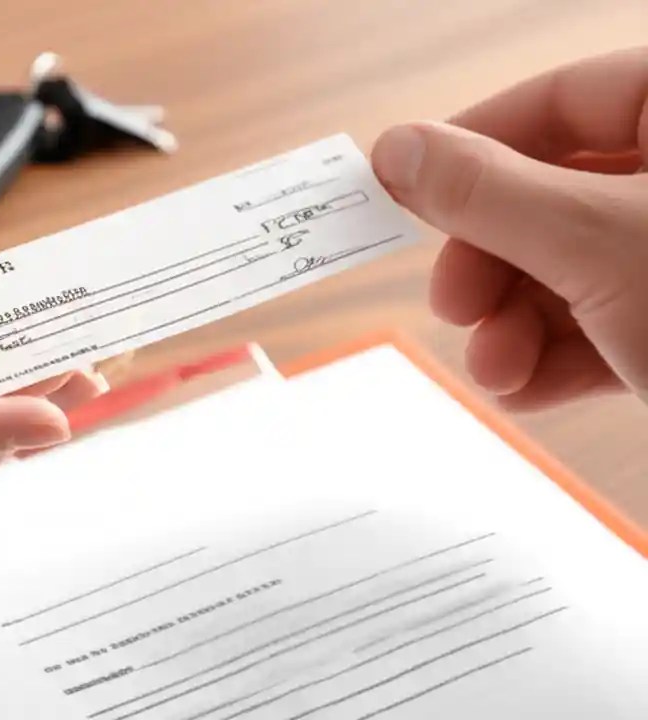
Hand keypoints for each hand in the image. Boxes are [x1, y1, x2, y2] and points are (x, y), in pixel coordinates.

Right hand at [371, 47, 647, 410]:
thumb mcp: (595, 243)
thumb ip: (487, 193)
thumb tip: (393, 149)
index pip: (560, 100)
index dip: (472, 147)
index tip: (404, 195)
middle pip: (556, 195)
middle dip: (492, 267)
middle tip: (455, 307)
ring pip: (575, 269)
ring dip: (514, 328)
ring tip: (497, 371)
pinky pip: (611, 324)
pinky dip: (560, 360)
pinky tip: (527, 389)